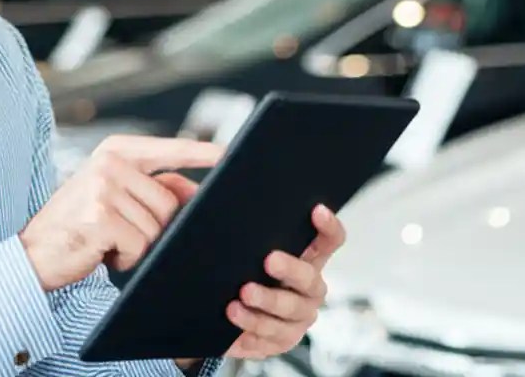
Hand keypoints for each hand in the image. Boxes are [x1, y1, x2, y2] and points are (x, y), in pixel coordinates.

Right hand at [19, 135, 223, 292]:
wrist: (32, 252)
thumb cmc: (75, 225)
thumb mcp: (113, 196)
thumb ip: (153, 187)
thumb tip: (193, 188)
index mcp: (115, 150)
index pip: (170, 150)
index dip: (204, 153)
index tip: (231, 153)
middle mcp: (110, 163)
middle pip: (169, 202)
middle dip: (152, 227)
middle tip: (117, 230)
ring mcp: (104, 187)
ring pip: (156, 227)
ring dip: (136, 245)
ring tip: (105, 240)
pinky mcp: (101, 216)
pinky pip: (139, 245)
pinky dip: (124, 258)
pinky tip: (100, 250)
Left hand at [225, 204, 347, 359]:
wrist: (214, 313)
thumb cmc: (231, 268)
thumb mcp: (231, 241)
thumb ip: (224, 215)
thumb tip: (195, 184)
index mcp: (303, 257)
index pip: (329, 240)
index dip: (328, 225)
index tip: (316, 210)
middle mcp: (307, 287)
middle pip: (311, 277)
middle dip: (291, 269)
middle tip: (269, 260)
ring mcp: (296, 316)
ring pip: (292, 309)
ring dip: (268, 300)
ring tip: (243, 293)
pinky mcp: (280, 340)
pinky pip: (271, 335)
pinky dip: (252, 325)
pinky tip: (234, 314)